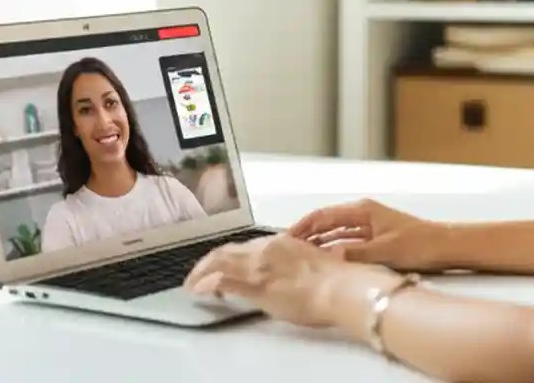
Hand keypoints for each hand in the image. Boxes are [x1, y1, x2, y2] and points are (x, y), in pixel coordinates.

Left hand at [184, 233, 391, 327]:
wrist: (341, 288)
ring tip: (192, 283)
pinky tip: (198, 290)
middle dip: (208, 262)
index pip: (245, 246)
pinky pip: (223, 281)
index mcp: (280, 242)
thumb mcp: (309, 263)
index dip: (228, 255)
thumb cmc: (336, 280)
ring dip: (202, 272)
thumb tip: (284, 272)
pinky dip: (207, 283)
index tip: (220, 264)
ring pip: (220, 262)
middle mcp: (265, 250)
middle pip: (227, 251)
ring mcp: (259, 267)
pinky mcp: (256, 286)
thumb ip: (291, 263)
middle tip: (197, 274)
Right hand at [289, 198, 448, 270]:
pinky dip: (334, 249)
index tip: (288, 237)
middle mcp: (363, 215)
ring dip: (320, 243)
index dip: (304, 226)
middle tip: (289, 249)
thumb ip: (357, 254)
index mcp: (363, 210)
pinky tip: (326, 260)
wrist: (444, 246)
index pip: (324, 215)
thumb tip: (331, 257)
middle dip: (307, 234)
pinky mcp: (374, 238)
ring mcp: (368, 226)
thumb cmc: (420, 243)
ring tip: (302, 256)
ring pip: (336, 233)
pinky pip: (347, 242)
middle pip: (327, 223)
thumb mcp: (386, 250)